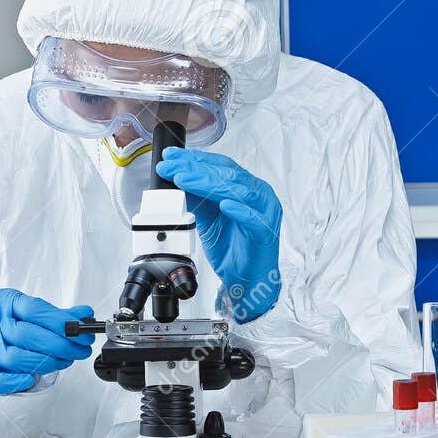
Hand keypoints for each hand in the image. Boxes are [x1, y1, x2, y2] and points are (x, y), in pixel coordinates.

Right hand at [0, 289, 94, 393]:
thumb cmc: (12, 318)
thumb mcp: (33, 309)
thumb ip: (59, 315)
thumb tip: (85, 316)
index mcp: (5, 302)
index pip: (34, 310)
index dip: (61, 322)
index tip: (82, 331)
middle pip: (25, 335)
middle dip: (60, 345)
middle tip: (80, 350)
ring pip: (14, 358)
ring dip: (45, 362)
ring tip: (63, 361)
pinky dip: (13, 382)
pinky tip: (31, 379)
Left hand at [154, 148, 282, 321]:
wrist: (247, 279)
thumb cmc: (232, 248)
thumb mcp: (207, 218)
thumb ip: (196, 198)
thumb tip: (175, 178)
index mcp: (245, 187)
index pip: (220, 166)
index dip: (195, 160)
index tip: (172, 157)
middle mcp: (258, 194)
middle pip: (227, 174)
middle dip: (195, 169)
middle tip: (171, 167)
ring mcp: (265, 211)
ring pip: (238, 191)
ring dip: (209, 183)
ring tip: (185, 180)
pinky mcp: (265, 231)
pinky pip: (253, 218)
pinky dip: (239, 210)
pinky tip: (224, 205)